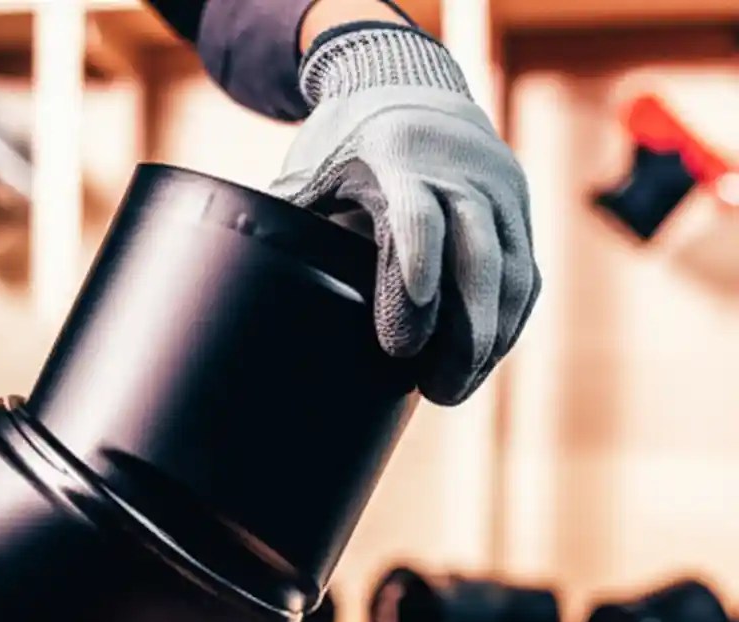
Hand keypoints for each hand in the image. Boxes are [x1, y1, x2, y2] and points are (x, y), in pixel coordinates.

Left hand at [269, 23, 540, 404]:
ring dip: (488, 337)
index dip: (413, 278)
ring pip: (509, 270)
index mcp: (397, 158)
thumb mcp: (314, 168)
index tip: (402, 343)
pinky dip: (509, 319)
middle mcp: (458, 171)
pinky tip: (485, 359)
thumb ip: (291, 218)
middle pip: (475, 256)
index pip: (416, 219)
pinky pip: (525, 270)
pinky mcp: (519, 206)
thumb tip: (242, 276)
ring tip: (455, 389)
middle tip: (437, 391)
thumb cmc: (346, 141)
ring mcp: (497, 188)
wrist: (408, 83)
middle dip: (461, 332)